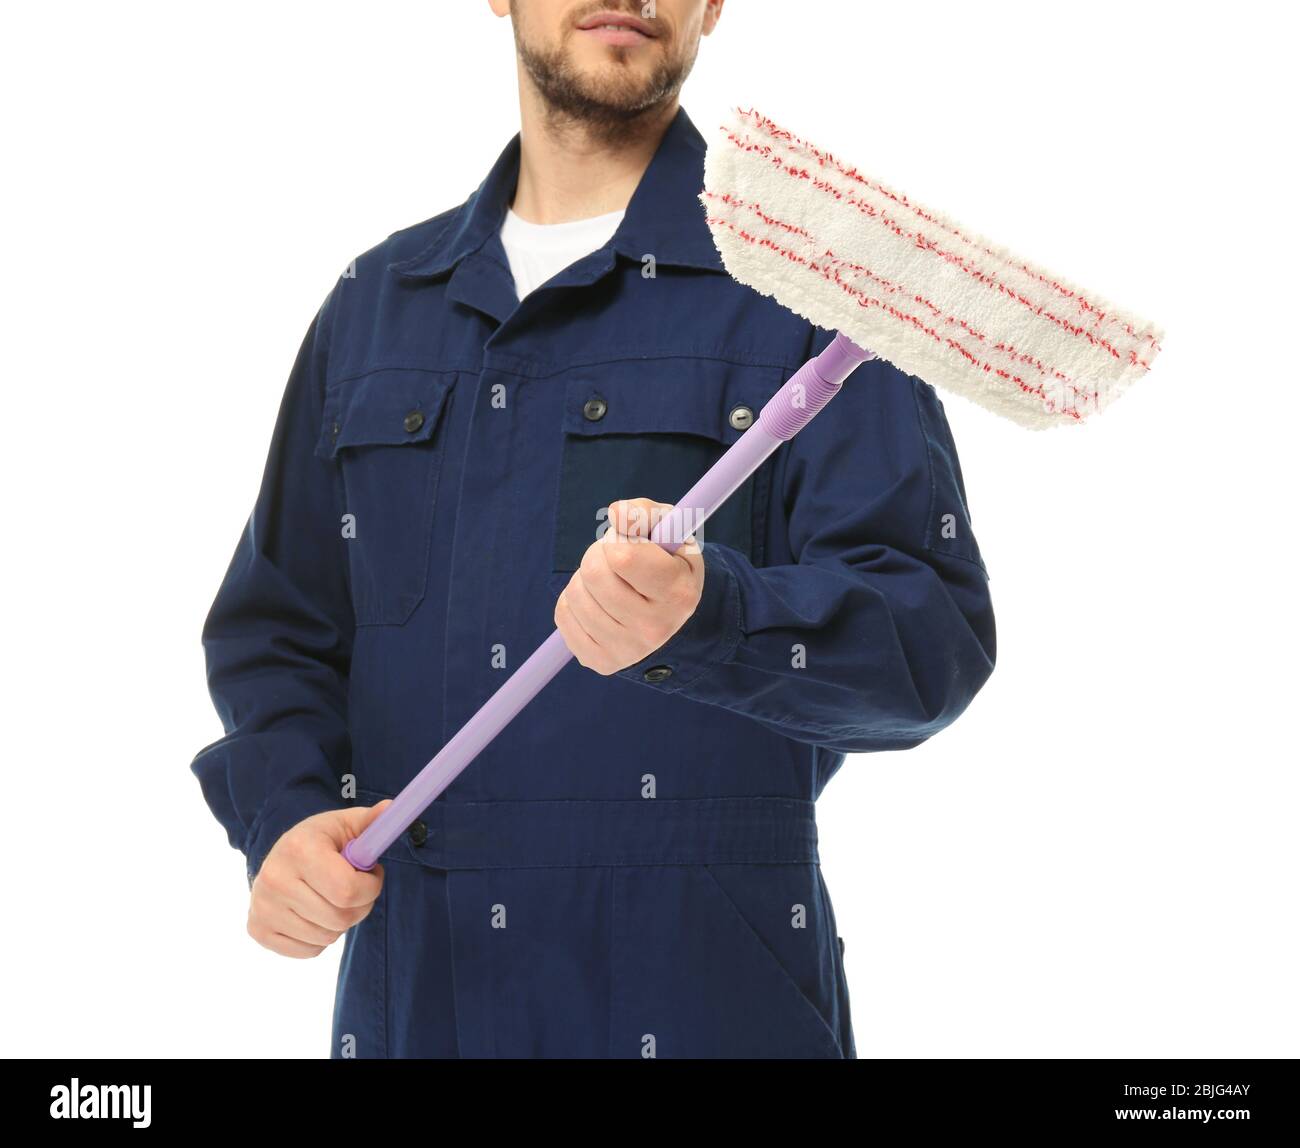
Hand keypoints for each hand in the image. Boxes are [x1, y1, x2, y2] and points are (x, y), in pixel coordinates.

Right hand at [246, 800, 390, 958]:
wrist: (281, 856)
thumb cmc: (322, 840)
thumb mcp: (347, 824)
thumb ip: (372, 820)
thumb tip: (391, 807)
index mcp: (299, 849)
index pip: (347, 890)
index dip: (370, 888)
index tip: (370, 875)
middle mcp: (274, 879)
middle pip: (340, 918)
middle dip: (359, 906)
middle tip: (355, 889)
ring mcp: (262, 907)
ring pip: (327, 938)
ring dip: (341, 923)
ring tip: (332, 898)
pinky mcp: (258, 929)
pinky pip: (309, 951)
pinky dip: (321, 938)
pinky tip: (314, 913)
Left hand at [555, 497, 703, 675]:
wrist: (669, 615)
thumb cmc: (667, 562)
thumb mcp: (670, 530)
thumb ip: (645, 513)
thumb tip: (617, 514)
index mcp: (678, 593)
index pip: (622, 557)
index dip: (616, 540)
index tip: (628, 542)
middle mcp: (655, 629)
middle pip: (593, 574)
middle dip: (598, 554)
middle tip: (614, 558)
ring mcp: (627, 650)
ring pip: (575, 594)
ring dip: (585, 578)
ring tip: (608, 580)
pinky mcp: (600, 662)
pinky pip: (563, 616)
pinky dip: (573, 600)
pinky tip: (597, 601)